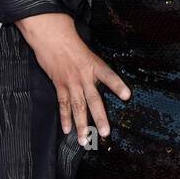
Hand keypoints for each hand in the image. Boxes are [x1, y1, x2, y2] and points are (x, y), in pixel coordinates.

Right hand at [14, 12, 130, 145]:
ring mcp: (71, 83)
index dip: (118, 85)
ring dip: (81, 125)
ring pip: (77, 107)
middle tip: (105, 133)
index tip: (127, 95)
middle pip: (93, 100)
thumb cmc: (72, 43)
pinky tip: (67, 130)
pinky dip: (65, 118)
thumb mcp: (89, 53)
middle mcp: (84, 76)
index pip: (109, 76)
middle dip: (100, 118)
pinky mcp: (59, 86)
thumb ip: (96, 69)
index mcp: (95, 65)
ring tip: (85, 140)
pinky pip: (63, 105)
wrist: (52, 38)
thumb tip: (103, 83)